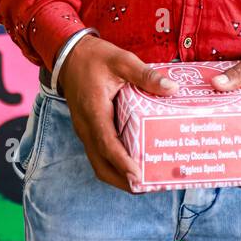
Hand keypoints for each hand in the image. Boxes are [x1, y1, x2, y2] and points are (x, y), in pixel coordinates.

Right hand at [58, 35, 178, 191]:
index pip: (106, 144)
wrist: (69, 54)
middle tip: (149, 186)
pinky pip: (99, 154)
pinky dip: (114, 164)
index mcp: (94, 111)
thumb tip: (172, 88)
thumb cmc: (95, 57)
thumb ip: (145, 75)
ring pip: (99, 163)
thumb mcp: (121, 60)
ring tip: (144, 181)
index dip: (122, 162)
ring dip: (119, 176)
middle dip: (123, 180)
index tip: (138, 176)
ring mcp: (85, 131)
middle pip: (101, 165)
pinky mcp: (88, 130)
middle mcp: (86, 127)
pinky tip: (134, 162)